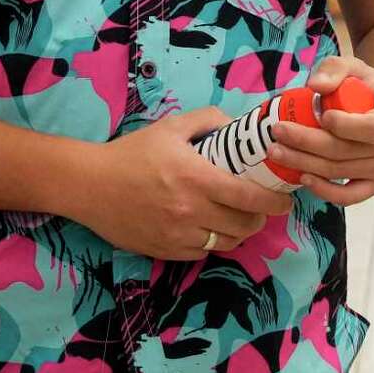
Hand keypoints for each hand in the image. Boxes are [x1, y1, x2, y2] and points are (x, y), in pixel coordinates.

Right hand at [64, 107, 285, 259]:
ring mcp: (177, 234)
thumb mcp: (170, 127)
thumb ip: (208, 120)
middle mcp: (190, 210)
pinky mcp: (165, 250)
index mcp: (196, 178)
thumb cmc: (131, 153)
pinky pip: (202, 252)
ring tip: (238, 219)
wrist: (88, 185)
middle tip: (261, 208)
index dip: (274, 203)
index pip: (249, 198)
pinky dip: (212, 242)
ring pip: (226, 243)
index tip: (284, 200)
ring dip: (239, 233)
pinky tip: (209, 228)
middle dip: (260, 218)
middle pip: (244, 225)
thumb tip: (237, 124)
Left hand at [263, 56, 373, 206]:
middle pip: (346, 152)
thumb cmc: (366, 86)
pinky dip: (325, 191)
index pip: (372, 128)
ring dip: (304, 163)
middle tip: (278, 132)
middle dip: (306, 143)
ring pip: (340, 171)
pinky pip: (350, 196)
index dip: (345, 126)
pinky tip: (302, 178)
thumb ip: (334, 70)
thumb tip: (315, 86)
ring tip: (276, 151)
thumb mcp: (353, 67)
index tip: (320, 115)